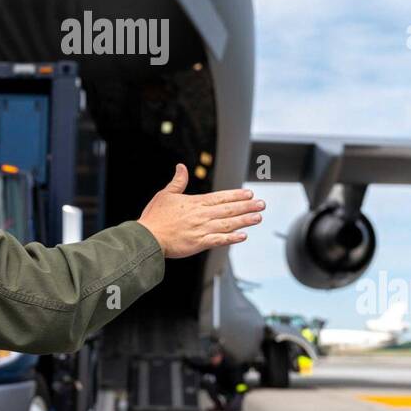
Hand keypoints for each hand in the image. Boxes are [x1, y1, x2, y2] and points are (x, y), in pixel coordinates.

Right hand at [137, 164, 263, 258]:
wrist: (147, 237)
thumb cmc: (155, 217)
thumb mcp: (165, 194)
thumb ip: (177, 182)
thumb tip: (181, 167)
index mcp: (195, 203)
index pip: (221, 197)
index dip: (236, 195)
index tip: (249, 193)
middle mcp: (202, 215)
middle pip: (229, 209)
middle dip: (247, 206)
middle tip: (262, 204)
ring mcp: (202, 229)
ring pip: (228, 224)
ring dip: (245, 220)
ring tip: (258, 217)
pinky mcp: (199, 243)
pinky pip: (219, 240)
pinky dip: (232, 238)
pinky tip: (243, 236)